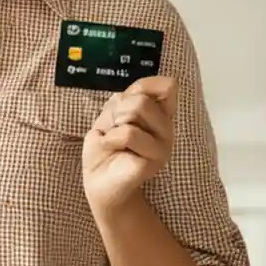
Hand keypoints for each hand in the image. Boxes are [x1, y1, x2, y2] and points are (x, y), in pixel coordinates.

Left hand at [82, 76, 177, 218]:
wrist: (98, 180)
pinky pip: (129, 133)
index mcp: (160, 115)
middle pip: (142, 98)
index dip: (142, 88)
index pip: (167, 85)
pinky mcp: (156, 159)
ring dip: (114, 124)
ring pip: (137, 109)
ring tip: (115, 141)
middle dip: (118, 110)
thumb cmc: (105, 147)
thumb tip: (139, 89)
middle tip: (114, 129)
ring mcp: (165, 144)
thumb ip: (127, 99)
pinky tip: (112, 149)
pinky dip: (111, 138)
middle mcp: (167, 128)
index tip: (125, 105)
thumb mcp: (111, 115)